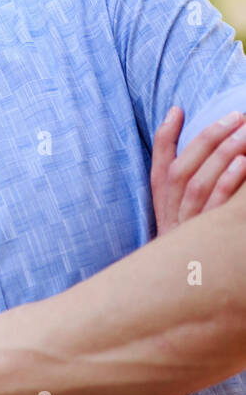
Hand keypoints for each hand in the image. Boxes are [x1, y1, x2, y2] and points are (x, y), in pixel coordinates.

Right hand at [151, 107, 245, 235]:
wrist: (194, 285)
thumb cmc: (191, 232)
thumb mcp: (178, 204)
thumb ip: (177, 166)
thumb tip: (175, 115)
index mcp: (163, 201)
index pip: (157, 165)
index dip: (165, 137)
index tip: (179, 110)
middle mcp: (171, 212)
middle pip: (180, 171)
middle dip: (207, 139)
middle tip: (236, 116)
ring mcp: (189, 225)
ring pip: (198, 184)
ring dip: (222, 155)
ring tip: (245, 132)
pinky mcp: (208, 236)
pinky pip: (218, 206)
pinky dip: (228, 182)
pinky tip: (243, 162)